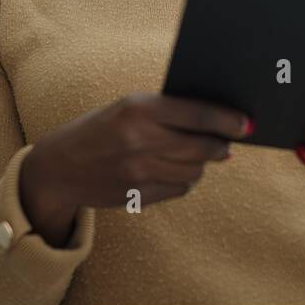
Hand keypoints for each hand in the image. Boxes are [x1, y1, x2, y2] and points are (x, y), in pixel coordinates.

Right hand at [20, 93, 249, 246]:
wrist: (57, 167)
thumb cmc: (98, 129)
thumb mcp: (126, 108)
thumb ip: (167, 113)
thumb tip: (218, 126)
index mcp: (137, 108)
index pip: (197, 114)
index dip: (227, 120)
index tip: (246, 124)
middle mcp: (139, 140)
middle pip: (202, 147)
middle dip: (221, 146)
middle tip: (229, 143)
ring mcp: (138, 172)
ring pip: (194, 171)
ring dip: (202, 164)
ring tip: (198, 155)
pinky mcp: (137, 196)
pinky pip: (179, 189)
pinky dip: (185, 180)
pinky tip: (176, 170)